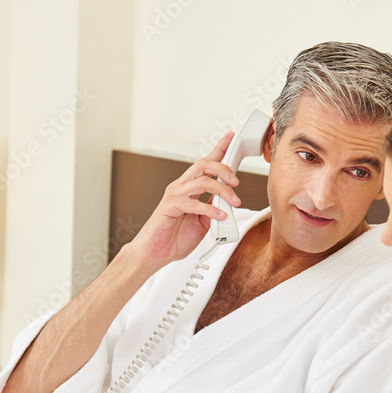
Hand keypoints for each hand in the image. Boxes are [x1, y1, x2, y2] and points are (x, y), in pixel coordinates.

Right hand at [126, 132, 241, 269]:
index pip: (205, 164)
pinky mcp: (169, 207)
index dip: (218, 149)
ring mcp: (174, 196)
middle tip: (236, 181)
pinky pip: (193, 203)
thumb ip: (212, 209)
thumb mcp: (202, 222)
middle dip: (223, 169)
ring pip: (201, 182)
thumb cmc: (173, 238)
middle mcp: (181, 188)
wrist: (155, 254)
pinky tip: (220, 215)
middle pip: (203, 165)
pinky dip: (210, 208)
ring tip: (233, 202)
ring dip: (222, 190)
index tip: (230, 138)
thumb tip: (228, 203)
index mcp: (189, 189)